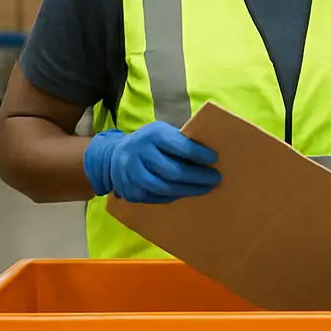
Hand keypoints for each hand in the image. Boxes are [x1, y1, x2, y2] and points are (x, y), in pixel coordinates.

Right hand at [84, 122, 220, 203]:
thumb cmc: (150, 143)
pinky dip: (175, 196)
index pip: (180, 146)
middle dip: (198, 177)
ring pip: (164, 187)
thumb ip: (182, 140)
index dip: (199, 154)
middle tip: (215, 179)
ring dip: (189, 190)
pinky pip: (156, 197)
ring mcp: (131, 173)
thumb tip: (211, 156)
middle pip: (173, 171)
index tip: (214, 159)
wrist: (114, 155)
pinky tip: (187, 193)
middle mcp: (139, 152)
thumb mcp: (163, 133)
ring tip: (205, 189)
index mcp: (153, 135)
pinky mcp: (130, 190)